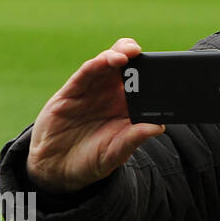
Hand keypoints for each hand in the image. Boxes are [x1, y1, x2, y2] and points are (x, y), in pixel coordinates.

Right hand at [26, 38, 165, 193]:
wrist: (56, 168)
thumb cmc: (92, 159)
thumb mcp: (116, 152)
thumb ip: (134, 138)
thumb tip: (159, 127)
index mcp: (127, 105)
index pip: (142, 82)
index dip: (151, 70)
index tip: (163, 66)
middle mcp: (110, 93)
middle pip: (124, 66)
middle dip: (133, 54)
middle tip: (140, 52)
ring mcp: (91, 91)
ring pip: (105, 64)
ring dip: (116, 54)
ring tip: (127, 53)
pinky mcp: (70, 93)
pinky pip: (84, 74)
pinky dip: (95, 65)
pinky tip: (105, 60)